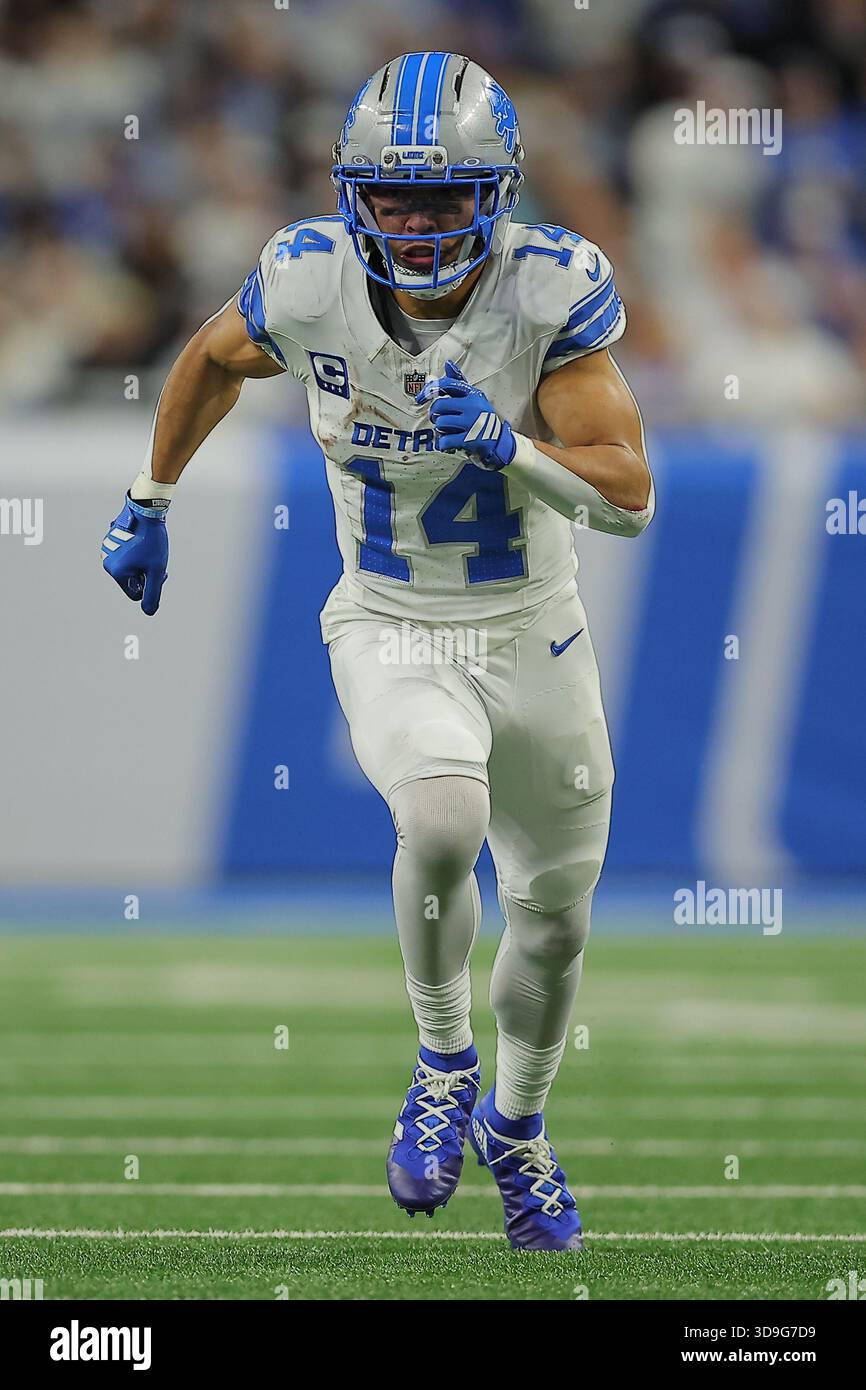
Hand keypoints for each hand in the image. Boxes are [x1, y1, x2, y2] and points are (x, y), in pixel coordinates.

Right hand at [101, 496, 168, 615]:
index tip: (158, 572)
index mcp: (117, 572)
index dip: (150, 585)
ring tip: (149, 549)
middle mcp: (107, 562)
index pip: (135, 593)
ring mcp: (107, 550)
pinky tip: (142, 541)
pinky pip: (125, 555)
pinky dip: (136, 553)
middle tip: (156, 559)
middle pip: (132, 580)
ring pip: (130, 567)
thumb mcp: (157, 570)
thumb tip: (149, 612)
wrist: (145, 511)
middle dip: (146, 573)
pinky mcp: (110, 540)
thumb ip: (153, 593)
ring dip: (142, 563)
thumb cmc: (152, 541)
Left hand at [417, 359, 515, 470]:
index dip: (429, 390)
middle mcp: (473, 406)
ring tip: (449, 431)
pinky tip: (449, 443)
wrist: (498, 441)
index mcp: (472, 393)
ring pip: (440, 423)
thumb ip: (458, 383)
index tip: (420, 398)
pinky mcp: (469, 440)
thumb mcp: (474, 397)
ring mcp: (472, 423)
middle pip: (439, 405)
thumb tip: (448, 364)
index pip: (447, 384)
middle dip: (434, 414)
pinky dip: (443, 444)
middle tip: (437, 419)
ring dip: (440, 429)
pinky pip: (445, 440)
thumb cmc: (481, 417)